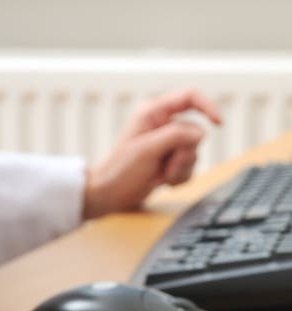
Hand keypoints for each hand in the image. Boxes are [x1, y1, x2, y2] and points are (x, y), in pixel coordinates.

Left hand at [83, 89, 221, 217]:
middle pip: (195, 132)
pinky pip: (189, 167)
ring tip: (161, 176)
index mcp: (153, 113)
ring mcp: (167, 145)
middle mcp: (162, 125)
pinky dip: (180, 177)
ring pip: (193, 152)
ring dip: (181, 168)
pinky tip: (163, 182)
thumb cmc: (120, 170)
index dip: (207, 106)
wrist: (109, 195)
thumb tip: (201, 133)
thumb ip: (175, 136)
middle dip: (184, 153)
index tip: (218, 123)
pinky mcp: (169, 162)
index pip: (189, 98)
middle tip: (165, 166)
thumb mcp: (147, 149)